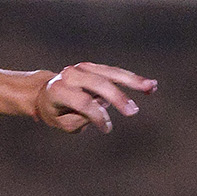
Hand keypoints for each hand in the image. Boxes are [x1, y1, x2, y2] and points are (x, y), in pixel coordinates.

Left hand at [35, 63, 155, 133]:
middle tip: (132, 112)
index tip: (107, 129)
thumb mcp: (61, 122)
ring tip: (152, 87)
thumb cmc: (54, 112)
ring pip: (110, 73)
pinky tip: (150, 84)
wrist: (44, 93)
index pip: (83, 102)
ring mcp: (81, 68)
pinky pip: (113, 72)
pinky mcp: (91, 66)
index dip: (97, 116)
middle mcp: (69, 75)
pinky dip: (131, 78)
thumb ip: (79, 118)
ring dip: (132, 81)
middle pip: (98, 84)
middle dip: (117, 98)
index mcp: (58, 90)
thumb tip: (102, 107)